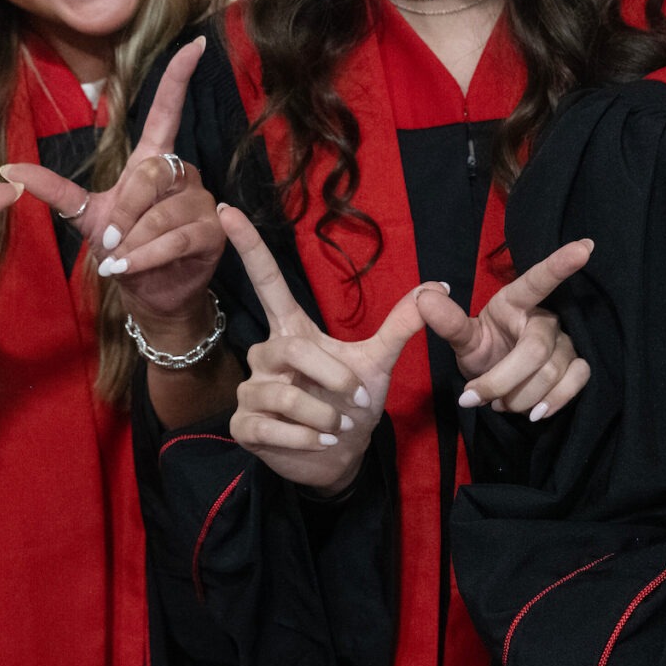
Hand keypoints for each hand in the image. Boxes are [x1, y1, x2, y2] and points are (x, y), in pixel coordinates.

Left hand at [0, 38, 222, 345]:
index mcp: (154, 159)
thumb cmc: (121, 249)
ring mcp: (203, 201)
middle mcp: (182, 173)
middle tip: (107, 242)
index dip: (178, 77)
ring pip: (161, 212)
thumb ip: (54, 190)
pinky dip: (146, 257)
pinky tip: (130, 268)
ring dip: (132, 243)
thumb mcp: (85, 215)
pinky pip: (176, 237)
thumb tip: (8, 171)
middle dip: (123, 212)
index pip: (167, 110)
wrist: (148, 294)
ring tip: (119, 261)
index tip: (194, 43)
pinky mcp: (214, 232)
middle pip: (151, 173)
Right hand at [220, 204, 429, 492]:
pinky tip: (323, 440)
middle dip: (334, 377)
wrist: (340, 456)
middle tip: (360, 398)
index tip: (226, 209)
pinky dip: (306, 437)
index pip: (267, 281)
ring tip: (341, 424)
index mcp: (292, 330)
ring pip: (286, 394)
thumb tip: (439, 286)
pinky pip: (272, 426)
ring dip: (325, 413)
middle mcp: (265, 353)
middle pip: (293, 350)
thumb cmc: (353, 403)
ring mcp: (250, 389)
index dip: (248, 246)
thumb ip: (401, 324)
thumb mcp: (378, 361)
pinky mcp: (243, 425)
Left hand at [417, 239, 593, 421]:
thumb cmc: (485, 351)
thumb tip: (424, 296)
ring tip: (501, 404)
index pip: (538, 280)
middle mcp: (545, 318)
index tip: (585, 246)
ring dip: (521, 398)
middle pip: (536, 351)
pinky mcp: (578, 365)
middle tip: (480, 397)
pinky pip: (578, 380)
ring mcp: (565, 342)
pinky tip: (536, 412)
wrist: (497, 382)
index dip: (560, 264)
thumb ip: (447, 321)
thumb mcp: (463, 339)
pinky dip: (555, 401)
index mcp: (517, 301)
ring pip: (553, 372)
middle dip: (503, 381)